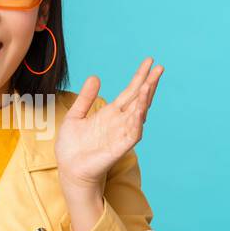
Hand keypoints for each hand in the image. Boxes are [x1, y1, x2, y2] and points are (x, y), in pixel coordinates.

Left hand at [56, 57, 163, 189]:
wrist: (69, 169)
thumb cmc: (72, 146)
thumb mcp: (75, 116)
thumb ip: (86, 98)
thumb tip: (95, 77)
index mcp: (110, 113)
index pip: (130, 91)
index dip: (140, 76)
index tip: (149, 61)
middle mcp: (120, 121)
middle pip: (139, 99)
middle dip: (150, 84)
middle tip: (160, 68)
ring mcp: (121, 134)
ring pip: (139, 114)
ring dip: (145, 100)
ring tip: (149, 86)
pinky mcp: (119, 148)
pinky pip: (132, 134)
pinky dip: (137, 122)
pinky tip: (140, 110)